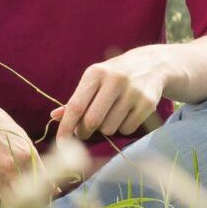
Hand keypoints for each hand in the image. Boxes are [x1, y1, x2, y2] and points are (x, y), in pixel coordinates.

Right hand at [0, 91, 40, 206]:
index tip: (44, 200)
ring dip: (15, 207)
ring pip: (12, 206)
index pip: (44, 186)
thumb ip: (36, 163)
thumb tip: (53, 190)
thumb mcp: (22, 139)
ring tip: (14, 200)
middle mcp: (12, 168)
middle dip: (34, 207)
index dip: (46, 196)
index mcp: (27, 155)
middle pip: (30, 201)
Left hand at [51, 45, 173, 140]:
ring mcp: (132, 91)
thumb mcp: (94, 80)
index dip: (66, 127)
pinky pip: (127, 129)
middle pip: (92, 121)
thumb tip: (54, 117)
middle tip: (85, 131)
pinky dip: (123, 128)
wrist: (152, 65)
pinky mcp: (147, 103)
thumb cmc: (114, 76)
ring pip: (110, 128)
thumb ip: (76, 100)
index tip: (61, 143)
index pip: (76, 106)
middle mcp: (114, 80)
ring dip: (106, 128)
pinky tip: (126, 114)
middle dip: (85, 131)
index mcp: (95, 73)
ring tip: (111, 114)